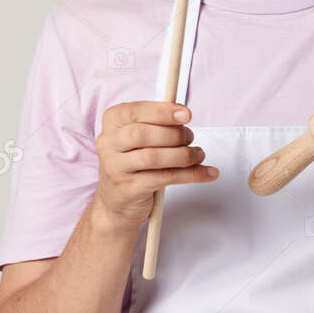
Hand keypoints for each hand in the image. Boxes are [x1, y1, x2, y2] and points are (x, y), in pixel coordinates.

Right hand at [92, 101, 218, 231]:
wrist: (116, 201)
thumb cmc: (133, 162)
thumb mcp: (139, 136)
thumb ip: (157, 123)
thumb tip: (182, 115)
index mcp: (112, 122)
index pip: (135, 111)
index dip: (163, 112)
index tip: (186, 114)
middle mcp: (108, 144)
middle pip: (141, 134)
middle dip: (173, 134)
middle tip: (190, 138)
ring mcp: (115, 168)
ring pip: (152, 157)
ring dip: (183, 155)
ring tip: (198, 154)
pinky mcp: (129, 189)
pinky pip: (163, 178)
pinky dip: (190, 174)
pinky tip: (205, 173)